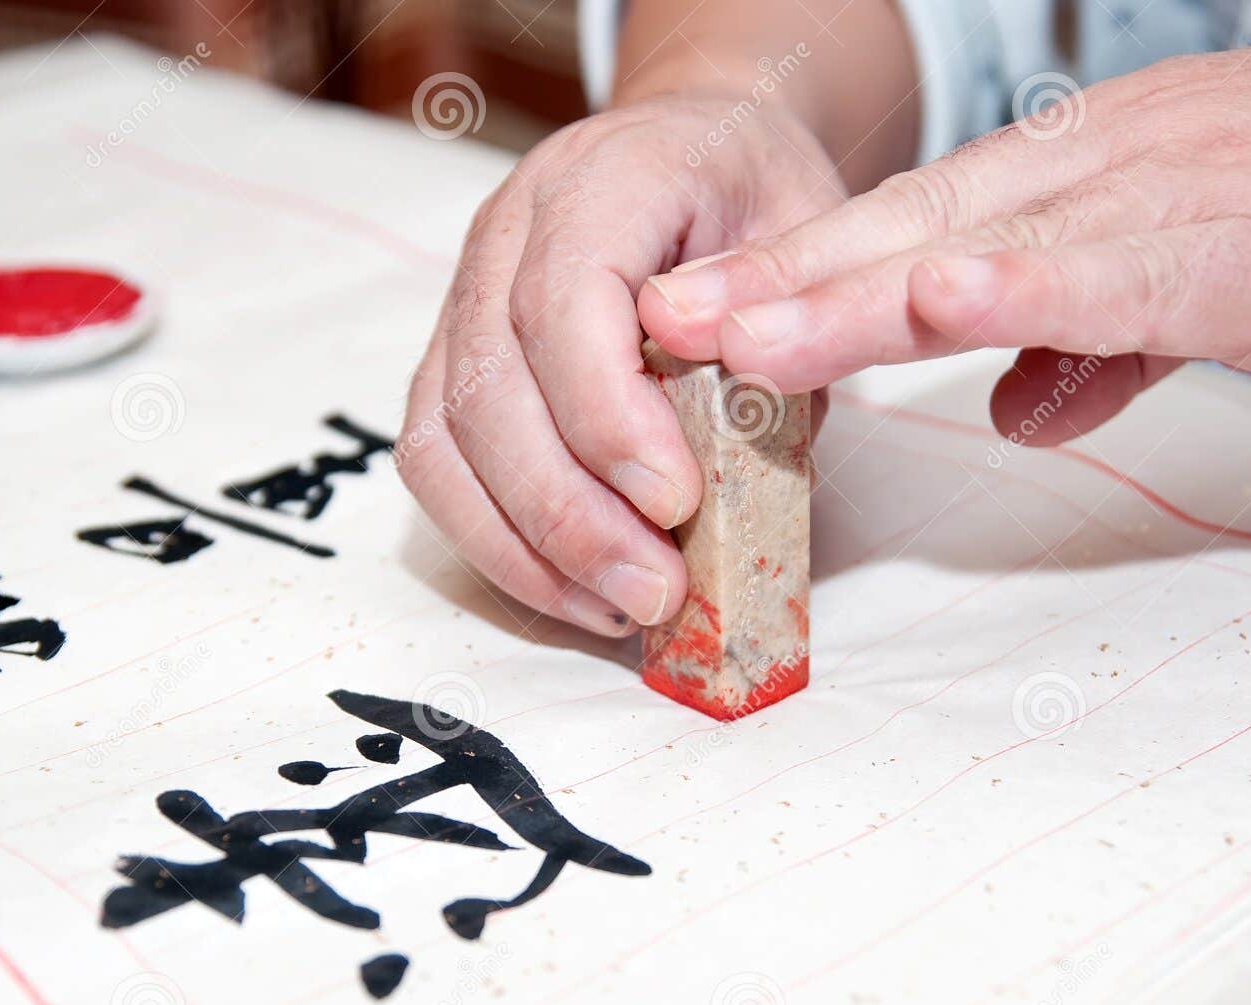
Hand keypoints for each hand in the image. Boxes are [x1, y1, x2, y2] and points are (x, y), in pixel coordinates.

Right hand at [398, 97, 843, 634]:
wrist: (695, 148)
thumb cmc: (756, 198)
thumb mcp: (813, 233)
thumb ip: (780, 325)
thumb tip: (733, 437)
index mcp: (600, 179)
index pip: (562, 301)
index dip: (607, 415)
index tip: (678, 503)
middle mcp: (505, 234)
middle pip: (490, 389)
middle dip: (571, 514)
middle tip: (657, 592)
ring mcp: (463, 298)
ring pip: (444, 441)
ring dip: (527, 546)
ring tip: (620, 609)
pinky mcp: (451, 361)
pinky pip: (438, 465)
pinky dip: (499, 543)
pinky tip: (576, 590)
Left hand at [640, 27, 1250, 446]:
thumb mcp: (1188, 272)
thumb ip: (1093, 340)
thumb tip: (1011, 409)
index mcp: (1081, 180)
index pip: (909, 226)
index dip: (796, 271)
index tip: (696, 313)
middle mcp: (1105, 173)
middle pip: (913, 229)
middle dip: (782, 281)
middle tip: (665, 321)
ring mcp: (1174, 203)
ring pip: (989, 248)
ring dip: (857, 294)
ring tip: (746, 332)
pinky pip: (1128, 277)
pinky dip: (1034, 291)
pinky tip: (946, 301)